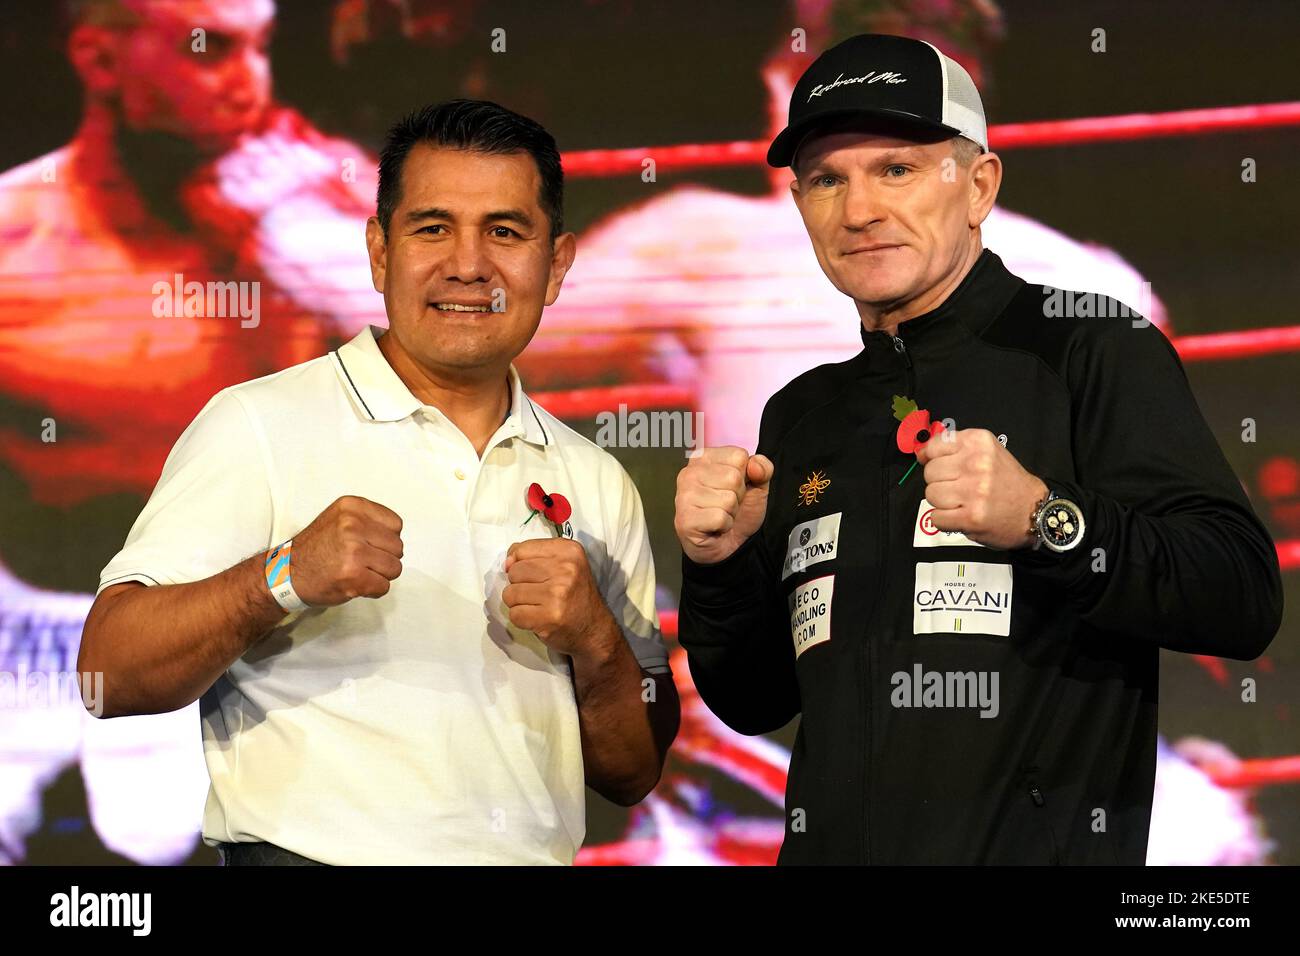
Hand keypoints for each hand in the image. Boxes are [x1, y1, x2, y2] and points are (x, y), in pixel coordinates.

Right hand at [286, 495, 403, 604]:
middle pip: (398, 547)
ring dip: (379, 575)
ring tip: (357, 572)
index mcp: (352, 506)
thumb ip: (368, 521)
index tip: (367, 545)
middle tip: (361, 562)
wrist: (286, 574)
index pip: (396, 524)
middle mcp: (353, 525)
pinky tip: (354, 584)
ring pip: (394, 568)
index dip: (385, 539)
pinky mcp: (353, 576)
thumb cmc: (316, 549)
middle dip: (384, 558)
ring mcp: (353, 550)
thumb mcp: (340, 518)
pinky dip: (372, 590)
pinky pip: (384, 587)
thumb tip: (396, 536)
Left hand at [502, 538, 618, 661]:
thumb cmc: (574, 595)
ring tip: (538, 606)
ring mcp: (558, 594)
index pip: (522, 549)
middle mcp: (566, 569)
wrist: (594, 629)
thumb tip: (507, 563)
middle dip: (519, 585)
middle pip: (514, 572)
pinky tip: (538, 619)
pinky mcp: (549, 617)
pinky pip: (514, 614)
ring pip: (510, 593)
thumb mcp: (563, 564)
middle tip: (539, 594)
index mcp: (569, 551)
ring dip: (518, 603)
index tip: (534, 575)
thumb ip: (532, 556)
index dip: (520, 564)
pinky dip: (521, 620)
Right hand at [674, 446, 773, 563]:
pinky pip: (720, 518)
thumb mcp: (757, 486)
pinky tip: (714, 526)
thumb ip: (762, 469)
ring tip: (720, 515)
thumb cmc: (738, 513)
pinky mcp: (685, 519)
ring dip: (730, 512)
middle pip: (733, 477)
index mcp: (704, 458)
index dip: (745, 475)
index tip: (733, 487)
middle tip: (727, 504)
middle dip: (737, 495)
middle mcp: (689, 473)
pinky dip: (724, 525)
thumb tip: (756, 465)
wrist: (729, 545)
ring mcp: (684, 496)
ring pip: (728, 499)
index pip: (738, 455)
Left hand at [915, 429, 1047, 549]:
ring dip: (942, 502)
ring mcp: (973, 491)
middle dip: (939, 482)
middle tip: (959, 487)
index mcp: (979, 442)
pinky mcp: (970, 517)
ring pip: (931, 495)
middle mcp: (976, 463)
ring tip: (962, 502)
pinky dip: (944, 520)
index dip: (932, 458)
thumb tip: (920, 452)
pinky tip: (961, 515)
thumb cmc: (1007, 482)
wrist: (1034, 510)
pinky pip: (936, 517)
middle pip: (930, 472)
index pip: (934, 446)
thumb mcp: (986, 452)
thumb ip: (954, 448)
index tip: (941, 465)